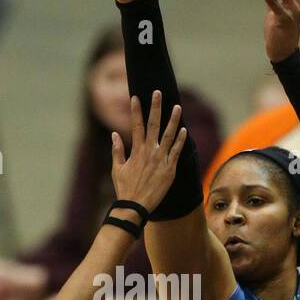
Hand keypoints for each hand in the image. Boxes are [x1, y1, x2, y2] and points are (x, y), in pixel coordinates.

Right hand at [109, 92, 185, 215]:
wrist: (135, 206)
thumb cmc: (125, 188)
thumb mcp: (117, 169)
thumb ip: (117, 150)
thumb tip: (115, 135)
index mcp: (136, 151)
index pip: (136, 125)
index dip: (136, 110)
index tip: (136, 97)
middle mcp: (149, 152)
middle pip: (154, 124)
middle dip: (155, 107)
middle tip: (158, 93)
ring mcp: (161, 160)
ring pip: (169, 135)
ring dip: (173, 120)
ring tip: (177, 107)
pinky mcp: (170, 169)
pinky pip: (177, 151)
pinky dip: (180, 140)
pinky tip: (184, 130)